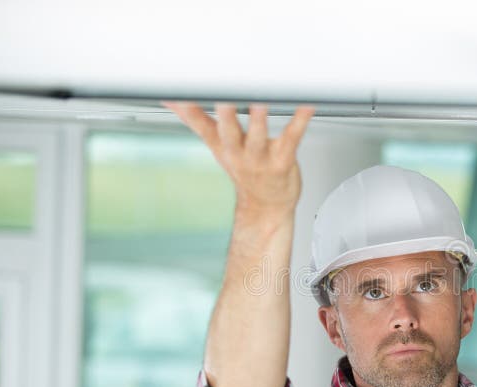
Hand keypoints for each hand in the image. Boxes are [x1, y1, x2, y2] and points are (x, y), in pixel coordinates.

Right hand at [163, 102, 314, 218]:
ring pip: (258, 136)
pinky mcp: (284, 159)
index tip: (178, 90)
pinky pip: (292, 137)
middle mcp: (239, 152)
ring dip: (259, 118)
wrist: (267, 206)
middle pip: (227, 131)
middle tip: (223, 95)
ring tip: (260, 100)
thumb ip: (196, 119)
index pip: (200, 125)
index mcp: (221, 145)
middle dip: (224, 113)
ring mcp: (261, 157)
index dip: (188, 110)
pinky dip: (300, 120)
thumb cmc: (245, 171)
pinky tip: (306, 105)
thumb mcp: (216, 146)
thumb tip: (170, 99)